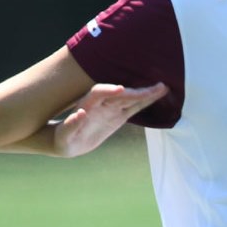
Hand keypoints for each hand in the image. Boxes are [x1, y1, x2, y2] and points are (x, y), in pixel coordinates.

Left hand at [51, 82, 168, 157]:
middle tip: (156, 87)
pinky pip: (133, 107)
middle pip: (120, 93)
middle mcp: (101, 103)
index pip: (99, 92)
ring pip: (130, 98)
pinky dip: (145, 102)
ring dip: (145, 93)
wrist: (66, 140)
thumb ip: (71, 125)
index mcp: (87, 104)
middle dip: (137, 90)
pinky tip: (158, 95)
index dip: (109, 90)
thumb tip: (79, 113)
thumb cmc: (63, 139)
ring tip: (162, 88)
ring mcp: (111, 108)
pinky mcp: (118, 116)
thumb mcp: (64, 136)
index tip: (122, 89)